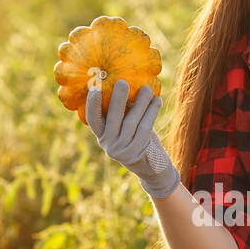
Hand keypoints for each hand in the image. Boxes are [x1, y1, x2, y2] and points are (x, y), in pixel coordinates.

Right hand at [86, 78, 179, 198]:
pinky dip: (151, 113)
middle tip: (122, 82)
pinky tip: (157, 101)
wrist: (152, 167)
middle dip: (118, 99)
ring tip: (146, 88)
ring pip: (131, 123)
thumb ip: (123, 111)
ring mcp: (123, 151)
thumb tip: (125, 81)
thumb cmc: (137, 138)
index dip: (92, 104)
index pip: (93, 120)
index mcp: (102, 136)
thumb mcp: (126, 126)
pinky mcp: (138, 153)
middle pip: (113, 119)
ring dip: (140, 103)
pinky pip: (145, 129)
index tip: (94, 88)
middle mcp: (109, 145)